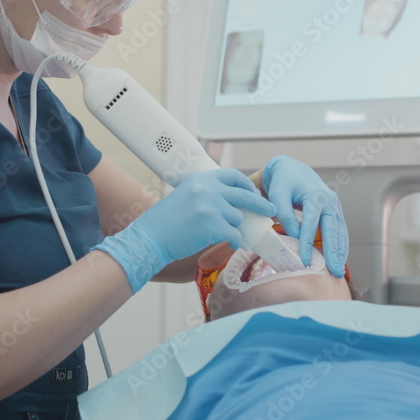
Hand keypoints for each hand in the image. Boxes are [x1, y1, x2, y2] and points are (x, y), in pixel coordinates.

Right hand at [94, 169, 274, 291]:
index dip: (246, 184)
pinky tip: (230, 244)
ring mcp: (210, 207)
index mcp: (200, 179)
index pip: (232, 175)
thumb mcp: (186, 195)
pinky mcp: (212, 225)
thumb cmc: (165, 221)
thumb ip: (207, 193)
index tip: (254, 192)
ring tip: (223, 233)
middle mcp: (207, 189)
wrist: (150, 238)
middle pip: (243, 194)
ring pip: (237, 217)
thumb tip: (232, 200)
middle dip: (260, 203)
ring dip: (234, 227)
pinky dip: (235, 241)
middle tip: (269, 210)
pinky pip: (234, 234)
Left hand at [263, 155, 348, 277]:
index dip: (307, 244)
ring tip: (338, 271)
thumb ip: (285, 214)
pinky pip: (340, 231)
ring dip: (340, 252)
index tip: (304, 261)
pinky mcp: (335, 211)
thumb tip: (295, 236)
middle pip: (333, 230)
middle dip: (333, 253)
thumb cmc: (283, 183)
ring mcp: (335, 206)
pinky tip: (339, 259)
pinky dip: (340, 246)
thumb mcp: (277, 195)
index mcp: (315, 195)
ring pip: (340, 232)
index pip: (311, 223)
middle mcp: (329, 200)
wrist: (292, 170)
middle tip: (333, 272)